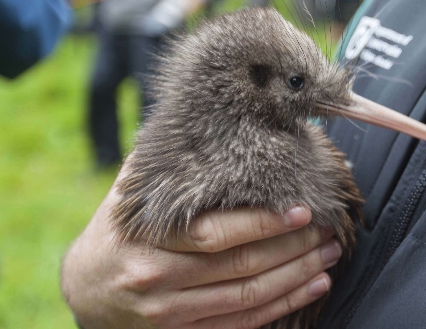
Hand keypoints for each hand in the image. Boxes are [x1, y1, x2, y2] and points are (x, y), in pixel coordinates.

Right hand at [61, 169, 340, 328]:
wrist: (87, 290)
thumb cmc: (123, 230)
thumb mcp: (135, 192)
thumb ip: (174, 164)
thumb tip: (225, 124)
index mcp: (149, 235)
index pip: (215, 232)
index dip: (264, 223)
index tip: (302, 209)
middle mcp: (157, 276)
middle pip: (241, 265)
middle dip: (294, 247)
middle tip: (329, 229)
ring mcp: (171, 311)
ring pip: (249, 296)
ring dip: (298, 275)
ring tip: (329, 254)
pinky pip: (243, 322)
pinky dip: (284, 304)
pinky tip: (312, 286)